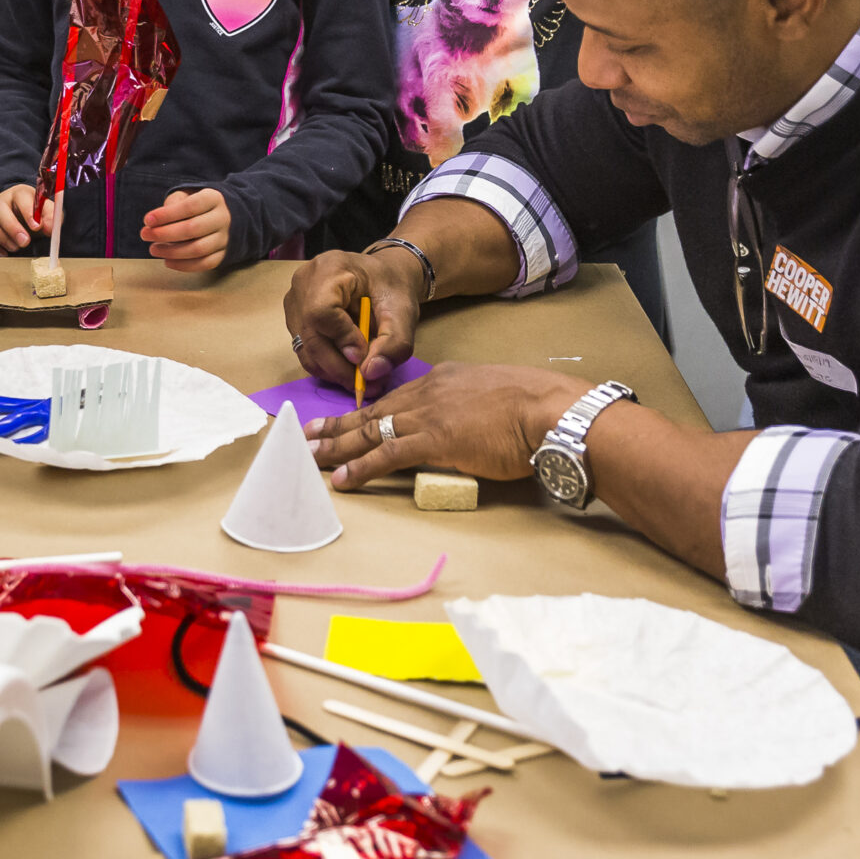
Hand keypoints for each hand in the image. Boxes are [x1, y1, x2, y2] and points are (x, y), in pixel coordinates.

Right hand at [0, 184, 48, 255]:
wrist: (26, 223)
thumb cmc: (38, 217)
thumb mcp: (49, 215)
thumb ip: (52, 219)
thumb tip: (49, 228)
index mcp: (20, 193)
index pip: (20, 196)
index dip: (28, 211)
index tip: (37, 227)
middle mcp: (2, 201)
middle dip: (11, 226)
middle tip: (25, 242)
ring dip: (0, 236)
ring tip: (15, 248)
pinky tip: (3, 254)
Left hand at [140, 188, 229, 271]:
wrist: (230, 215)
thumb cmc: (199, 205)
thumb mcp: (188, 195)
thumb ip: (174, 202)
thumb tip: (158, 221)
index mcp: (214, 198)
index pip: (190, 206)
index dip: (167, 214)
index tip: (147, 220)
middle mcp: (223, 218)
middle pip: (193, 229)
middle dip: (164, 234)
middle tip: (144, 235)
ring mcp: (226, 238)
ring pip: (198, 249)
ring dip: (172, 252)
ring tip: (153, 249)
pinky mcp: (224, 254)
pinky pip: (205, 264)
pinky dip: (184, 266)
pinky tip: (167, 261)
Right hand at [283, 246, 424, 393]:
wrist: (380, 277)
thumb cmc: (391, 286)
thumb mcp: (403, 311)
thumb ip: (395, 342)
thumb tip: (370, 372)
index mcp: (329, 269)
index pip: (321, 311)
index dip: (342, 339)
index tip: (364, 354)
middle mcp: (303, 283)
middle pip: (310, 336)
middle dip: (340, 367)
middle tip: (369, 384)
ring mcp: (294, 302)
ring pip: (305, 349)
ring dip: (334, 371)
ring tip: (363, 377)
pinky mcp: (294, 320)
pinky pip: (305, 351)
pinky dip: (328, 365)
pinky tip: (350, 366)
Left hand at [303, 363, 586, 491]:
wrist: (550, 410)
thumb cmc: (536, 406)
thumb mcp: (497, 394)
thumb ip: (473, 404)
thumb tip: (469, 419)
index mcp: (443, 380)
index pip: (395, 397)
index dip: (366, 411)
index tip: (346, 419)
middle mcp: (428, 393)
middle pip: (372, 411)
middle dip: (337, 425)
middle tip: (308, 435)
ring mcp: (428, 416)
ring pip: (371, 431)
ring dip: (338, 446)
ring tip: (311, 456)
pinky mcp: (434, 441)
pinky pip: (387, 455)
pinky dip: (361, 467)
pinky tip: (342, 478)